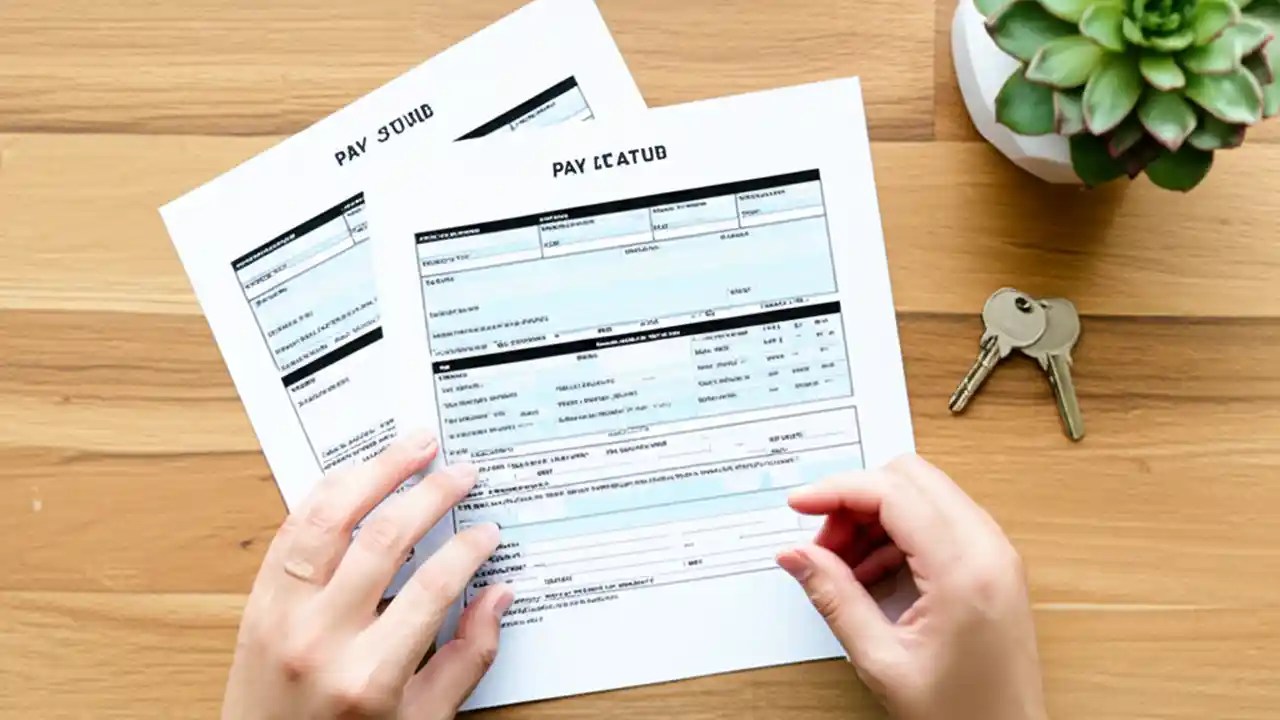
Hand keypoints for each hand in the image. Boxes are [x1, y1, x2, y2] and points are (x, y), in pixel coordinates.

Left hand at [223, 432, 511, 719]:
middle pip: (384, 539)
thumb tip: (498, 596)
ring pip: (327, 519)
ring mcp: (281, 617)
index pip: (433, 586)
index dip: (468, 550)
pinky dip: (324, 495)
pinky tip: (355, 477)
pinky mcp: (257, 605)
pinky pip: (289, 532)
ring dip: (373, 474)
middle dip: (430, 495)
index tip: (487, 533)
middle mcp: (321, 639)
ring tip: (409, 448)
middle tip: (459, 472)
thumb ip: (466, 659)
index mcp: (369, 676)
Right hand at [776, 455, 1046, 719]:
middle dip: (856, 500)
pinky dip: (897, 533)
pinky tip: (871, 574)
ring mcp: (996, 554)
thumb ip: (834, 598)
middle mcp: (990, 549)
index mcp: (965, 570)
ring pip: (924, 494)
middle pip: (911, 478)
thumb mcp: (882, 661)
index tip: (798, 505)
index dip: (838, 490)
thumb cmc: (960, 715)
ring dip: (874, 516)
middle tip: (823, 545)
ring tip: (842, 569)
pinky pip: (938, 521)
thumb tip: (794, 555)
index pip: (894, 492)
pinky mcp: (993, 564)